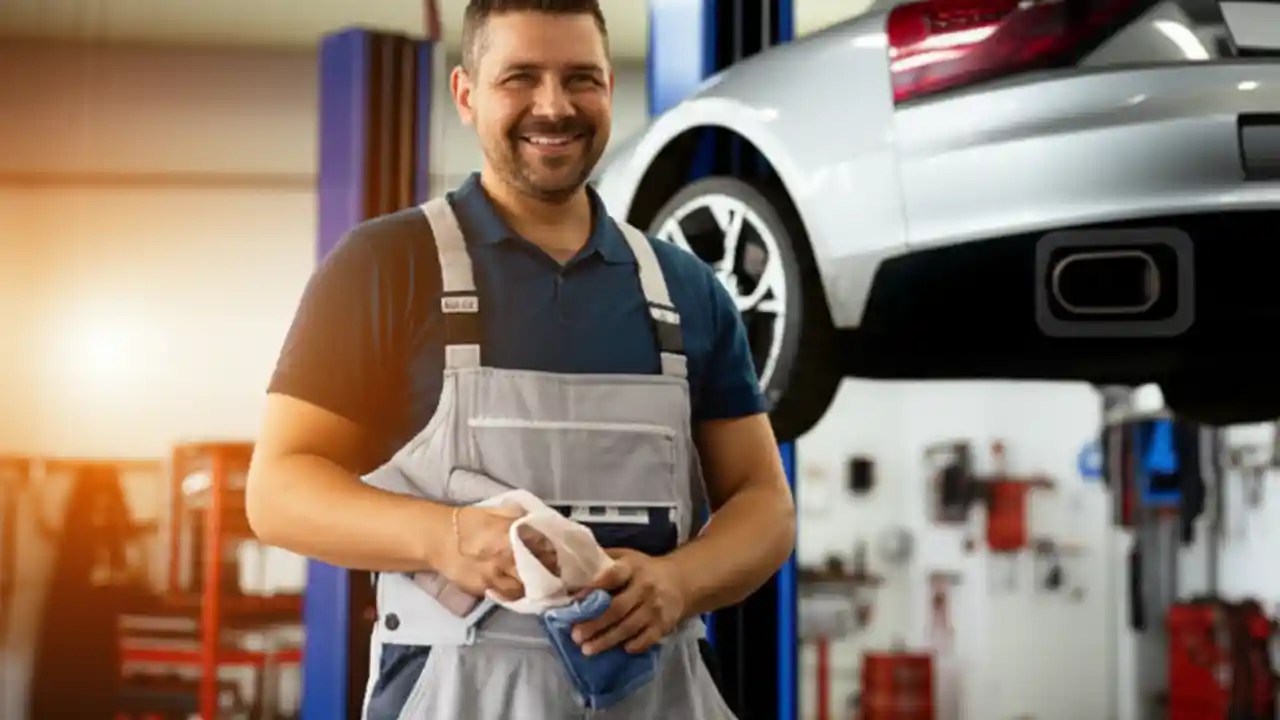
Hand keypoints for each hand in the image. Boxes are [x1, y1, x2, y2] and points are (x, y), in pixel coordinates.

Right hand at [436, 505, 559, 600]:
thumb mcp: (498, 511)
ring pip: (524, 588)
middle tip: (558, 574)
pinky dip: (516, 594)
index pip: (543, 546)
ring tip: (541, 584)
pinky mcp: (484, 589)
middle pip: (538, 571)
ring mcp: (494, 576)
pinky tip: (520, 589)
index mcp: (510, 533)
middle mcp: (505, 557)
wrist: (439, 539)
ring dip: (534, 587)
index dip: (556, 553)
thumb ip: (520, 517)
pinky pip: (506, 596)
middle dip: (550, 573)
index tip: (564, 556)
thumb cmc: (469, 523)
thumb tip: (540, 521)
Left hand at [572, 548, 687, 655]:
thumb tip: (572, 571)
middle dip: (595, 624)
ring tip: (587, 649)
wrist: (681, 581)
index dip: (594, 587)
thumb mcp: (626, 557)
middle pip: (617, 608)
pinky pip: (646, 639)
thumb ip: (603, 560)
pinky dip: (632, 646)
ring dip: (607, 640)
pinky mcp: (664, 624)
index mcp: (632, 567)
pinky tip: (618, 650)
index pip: (613, 576)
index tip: (576, 601)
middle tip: (576, 636)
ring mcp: (655, 607)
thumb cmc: (644, 570)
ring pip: (629, 627)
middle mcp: (645, 587)